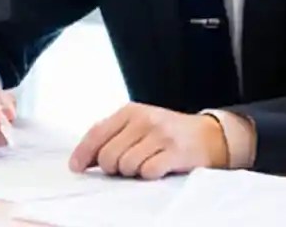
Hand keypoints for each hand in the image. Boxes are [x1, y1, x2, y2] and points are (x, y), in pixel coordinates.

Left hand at [68, 103, 227, 179]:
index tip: (76, 167)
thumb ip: (112, 136)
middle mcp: (144, 119)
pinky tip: (157, 168)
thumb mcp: (139, 125)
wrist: (209, 135)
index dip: (83, 153)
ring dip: (133, 172)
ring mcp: (160, 135)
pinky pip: (148, 172)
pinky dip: (149, 175)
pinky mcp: (175, 151)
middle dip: (112, 168)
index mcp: (130, 111)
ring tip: (145, 164)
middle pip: (109, 155)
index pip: (96, 133)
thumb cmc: (167, 132)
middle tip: (125, 167)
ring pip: (126, 166)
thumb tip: (83, 160)